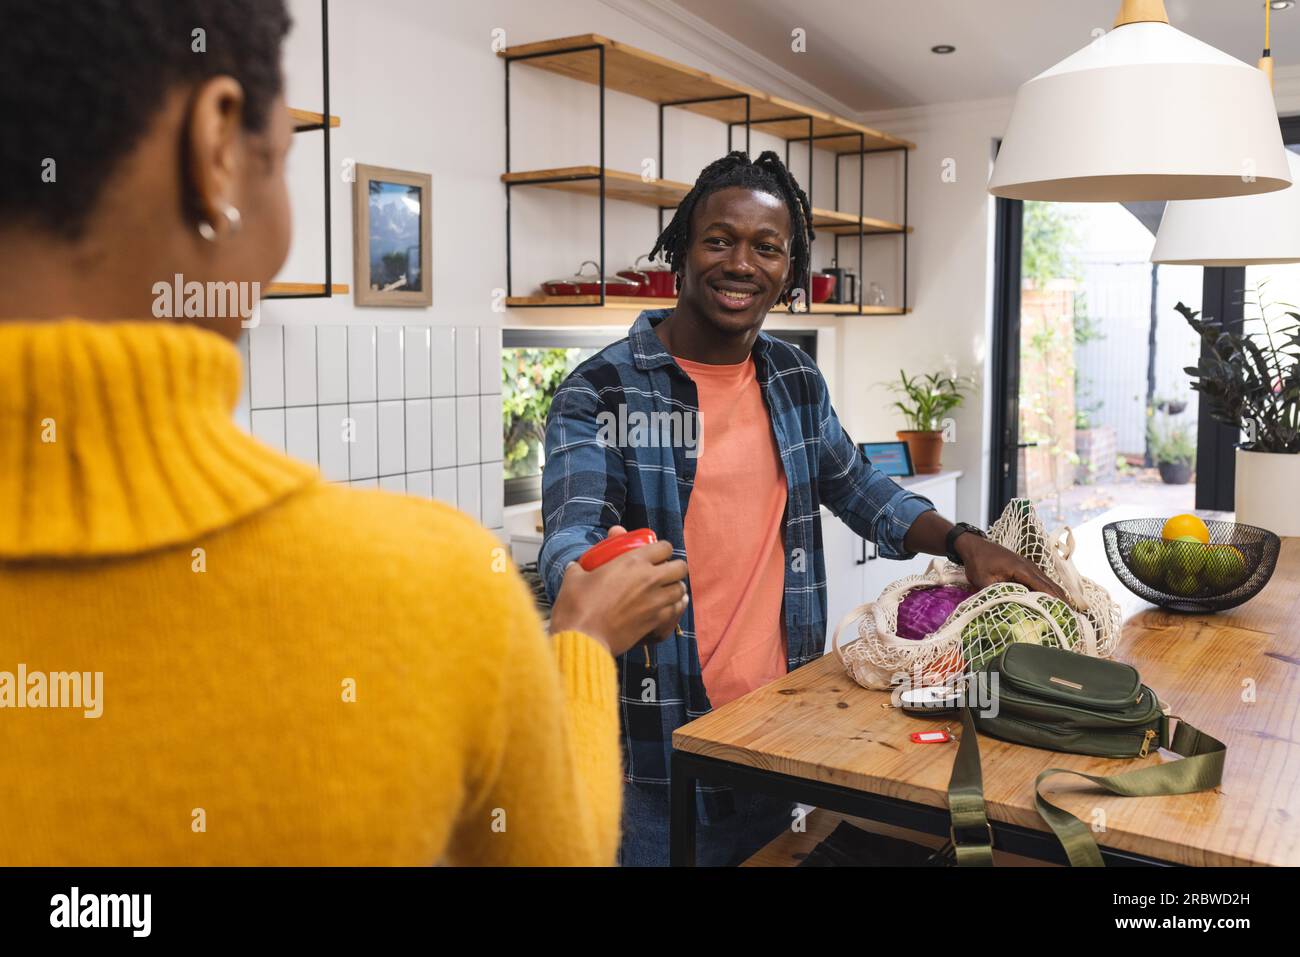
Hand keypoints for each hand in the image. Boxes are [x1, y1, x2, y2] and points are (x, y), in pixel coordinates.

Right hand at [549, 526, 688, 656]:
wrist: (583, 638)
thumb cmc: (577, 606)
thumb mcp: (574, 577)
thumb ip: (579, 566)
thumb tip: (576, 565)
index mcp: (633, 561)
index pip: (664, 547)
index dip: (662, 550)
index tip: (655, 556)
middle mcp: (650, 578)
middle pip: (680, 567)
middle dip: (674, 568)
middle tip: (663, 573)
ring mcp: (656, 601)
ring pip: (681, 589)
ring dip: (675, 588)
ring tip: (665, 591)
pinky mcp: (656, 621)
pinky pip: (676, 611)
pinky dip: (674, 608)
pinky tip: (666, 608)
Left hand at [955, 533, 1068, 603]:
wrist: (974, 545)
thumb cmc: (977, 562)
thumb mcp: (982, 580)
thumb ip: (995, 593)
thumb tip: (1006, 607)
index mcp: (1021, 569)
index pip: (1043, 588)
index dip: (1056, 601)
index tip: (1066, 614)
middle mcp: (1030, 566)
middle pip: (1051, 586)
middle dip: (1062, 601)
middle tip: (1071, 618)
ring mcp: (1029, 566)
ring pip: (1048, 583)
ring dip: (1058, 596)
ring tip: (1067, 613)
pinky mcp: (1026, 568)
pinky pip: (1042, 580)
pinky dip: (1050, 591)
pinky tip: (1053, 601)